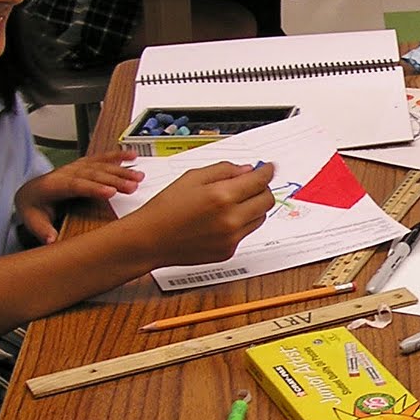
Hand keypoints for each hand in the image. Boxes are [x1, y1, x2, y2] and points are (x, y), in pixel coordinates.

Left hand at [15, 150, 142, 244]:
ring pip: (100, 166)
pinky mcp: (84, 166)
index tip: (110, 192)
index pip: (75, 185)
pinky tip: (132, 156)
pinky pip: (102, 159)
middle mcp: (66, 173)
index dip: (93, 188)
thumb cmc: (33, 208)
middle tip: (132, 187)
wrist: (29, 193)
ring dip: (120, 170)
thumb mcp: (33, 221)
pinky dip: (118, 156)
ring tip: (139, 178)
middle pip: (93, 174)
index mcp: (53, 186)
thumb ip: (42, 230)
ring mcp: (76, 167)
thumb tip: (52, 240)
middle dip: (114, 180)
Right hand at [132, 160, 277, 267]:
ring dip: (254, 206)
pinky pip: (245, 233)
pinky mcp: (228, 251)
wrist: (150, 240)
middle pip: (267, 201)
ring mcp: (231, 238)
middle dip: (263, 189)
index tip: (269, 167)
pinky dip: (240, 223)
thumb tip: (247, 170)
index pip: (260, 181)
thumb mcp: (192, 178)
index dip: (267, 171)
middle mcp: (231, 219)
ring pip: (260, 218)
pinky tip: (221, 219)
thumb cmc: (165, 208)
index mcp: (222, 196)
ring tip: (233, 202)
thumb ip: (223, 170)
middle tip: (253, 184)